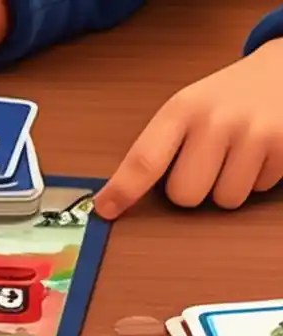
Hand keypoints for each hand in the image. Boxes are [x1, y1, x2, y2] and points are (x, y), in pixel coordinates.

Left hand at [96, 39, 282, 218]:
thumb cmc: (227, 97)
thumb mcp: (188, 107)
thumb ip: (160, 145)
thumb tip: (120, 195)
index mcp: (182, 109)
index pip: (144, 160)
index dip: (122, 191)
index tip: (106, 209)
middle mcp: (216, 120)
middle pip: (185, 195)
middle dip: (192, 190)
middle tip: (205, 164)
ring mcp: (254, 133)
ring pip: (225, 200)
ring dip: (228, 186)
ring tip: (236, 154)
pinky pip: (258, 190)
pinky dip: (258, 178)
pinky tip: (260, 150)